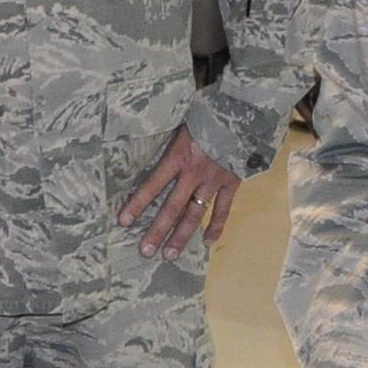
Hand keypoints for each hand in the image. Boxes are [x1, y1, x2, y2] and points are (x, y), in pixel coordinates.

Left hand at [119, 125, 243, 258]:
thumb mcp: (180, 121)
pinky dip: (216, 226)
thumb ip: (168, 139)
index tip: (124, 221)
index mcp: (178, 156)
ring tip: (169, 255)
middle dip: (158, 230)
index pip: (153, 185)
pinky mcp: (232, 183)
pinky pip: (223, 209)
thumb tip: (144, 138)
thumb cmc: (207, 113)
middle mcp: (193, 173)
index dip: (138, 204)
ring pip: (195, 213)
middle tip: (145, 251)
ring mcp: (214, 181)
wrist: (242, 112)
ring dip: (182, 235)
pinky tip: (207, 242)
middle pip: (172, 207)